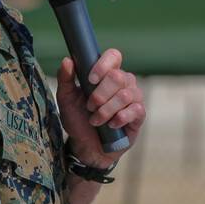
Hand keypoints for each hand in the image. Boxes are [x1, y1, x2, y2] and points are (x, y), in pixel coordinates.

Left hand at [55, 49, 144, 166]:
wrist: (86, 146)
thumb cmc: (78, 120)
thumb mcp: (66, 100)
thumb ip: (66, 79)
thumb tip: (67, 60)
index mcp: (106, 74)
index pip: (113, 57)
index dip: (103, 65)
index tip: (90, 80)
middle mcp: (123, 83)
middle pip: (118, 77)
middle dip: (100, 94)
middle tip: (90, 107)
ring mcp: (133, 98)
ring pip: (125, 95)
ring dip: (106, 110)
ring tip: (96, 120)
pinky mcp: (139, 115)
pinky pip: (136, 110)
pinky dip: (120, 118)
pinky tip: (111, 125)